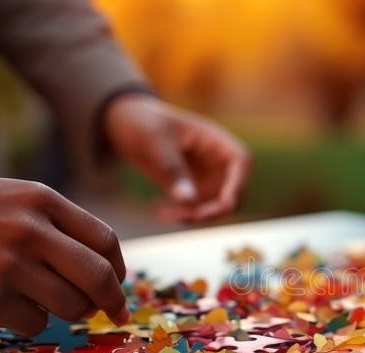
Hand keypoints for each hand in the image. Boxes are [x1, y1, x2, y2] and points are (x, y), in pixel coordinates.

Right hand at [0, 176, 128, 334]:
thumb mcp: (14, 200)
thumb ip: (58, 227)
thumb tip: (108, 271)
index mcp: (41, 200)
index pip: (104, 240)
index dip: (118, 268)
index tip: (120, 284)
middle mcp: (30, 231)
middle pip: (98, 277)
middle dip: (112, 300)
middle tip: (116, 313)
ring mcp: (8, 267)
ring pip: (70, 305)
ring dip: (67, 309)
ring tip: (43, 298)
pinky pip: (35, 323)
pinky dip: (29, 320)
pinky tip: (7, 302)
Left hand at [103, 94, 250, 221]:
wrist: (123, 123)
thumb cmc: (141, 122)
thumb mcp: (152, 142)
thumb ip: (171, 170)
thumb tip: (188, 201)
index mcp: (213, 140)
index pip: (241, 161)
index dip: (238, 184)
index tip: (224, 204)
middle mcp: (215, 159)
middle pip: (232, 190)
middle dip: (213, 209)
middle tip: (186, 218)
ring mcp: (205, 175)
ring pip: (215, 205)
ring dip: (195, 215)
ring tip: (163, 213)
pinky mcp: (192, 187)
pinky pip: (197, 208)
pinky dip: (183, 214)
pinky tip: (160, 209)